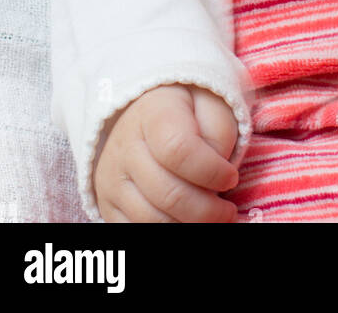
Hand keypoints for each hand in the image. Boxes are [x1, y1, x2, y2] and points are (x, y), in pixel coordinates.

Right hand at [94, 84, 239, 222]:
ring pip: (151, 219)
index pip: (179, 150)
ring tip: (210, 217)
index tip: (231, 177)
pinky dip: (165, 232)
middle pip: (167, 193)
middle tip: (227, 211)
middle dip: (206, 210)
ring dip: (188, 225)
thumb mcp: (212, 104)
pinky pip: (134, 230)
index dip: (211, 172)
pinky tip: (185, 222)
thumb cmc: (188, 111)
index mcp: (153, 114)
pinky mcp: (107, 203)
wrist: (147, 113)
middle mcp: (125, 147)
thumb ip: (220, 134)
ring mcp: (111, 178)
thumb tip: (217, 175)